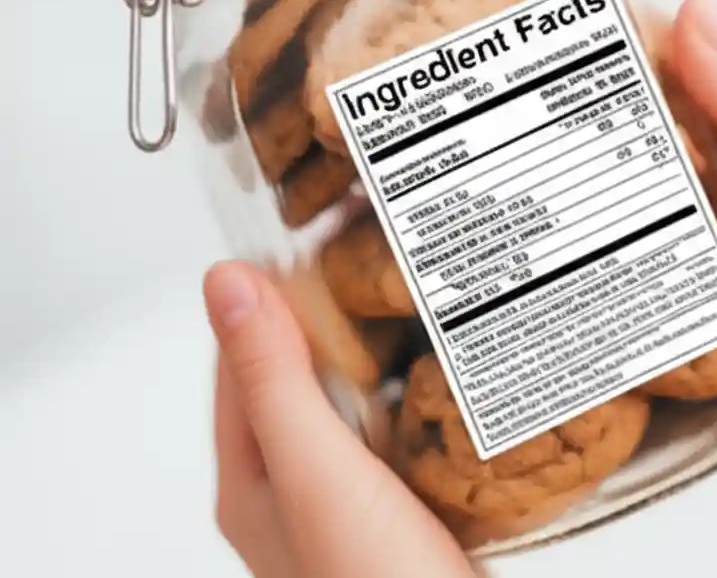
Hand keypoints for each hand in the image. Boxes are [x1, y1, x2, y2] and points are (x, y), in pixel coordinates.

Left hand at [204, 262, 476, 577]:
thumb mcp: (318, 472)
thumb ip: (275, 382)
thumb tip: (227, 284)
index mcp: (252, 483)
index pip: (241, 361)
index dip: (272, 296)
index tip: (317, 241)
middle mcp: (297, 491)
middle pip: (305, 379)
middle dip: (339, 321)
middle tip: (382, 262)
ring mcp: (355, 502)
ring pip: (360, 405)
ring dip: (386, 359)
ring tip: (423, 304)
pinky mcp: (409, 509)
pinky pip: (408, 435)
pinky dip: (425, 399)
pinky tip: (454, 377)